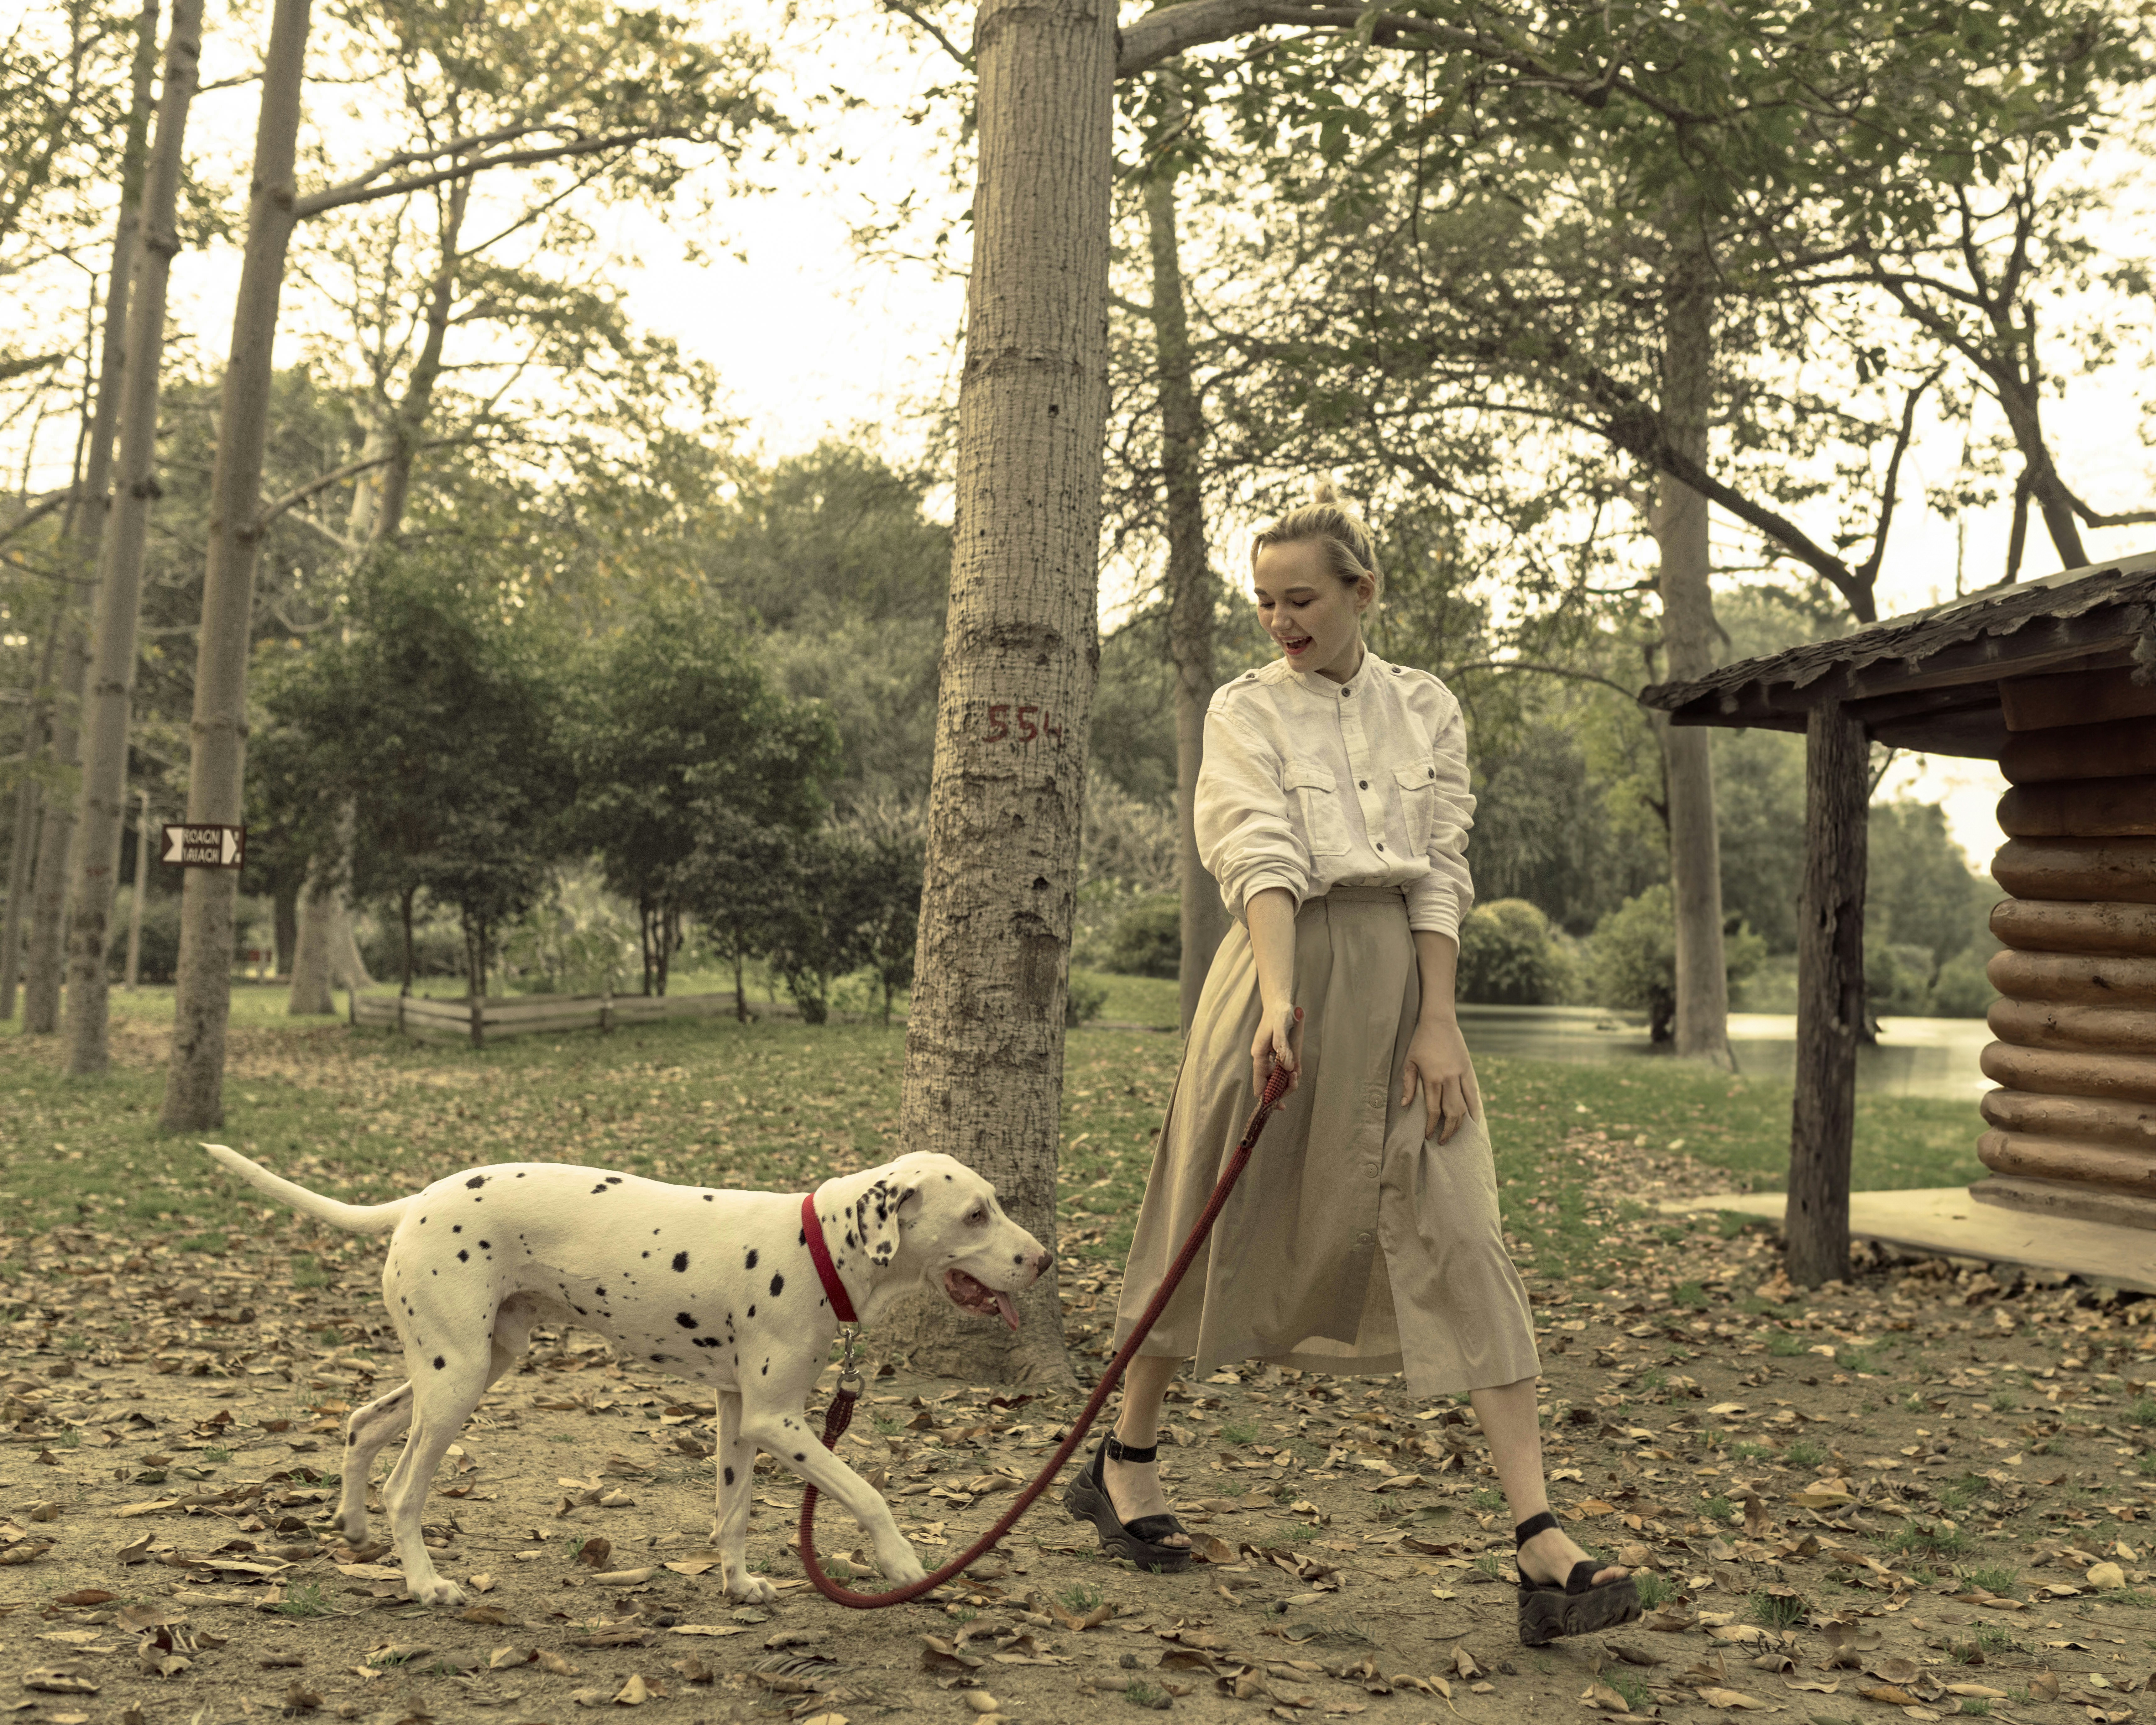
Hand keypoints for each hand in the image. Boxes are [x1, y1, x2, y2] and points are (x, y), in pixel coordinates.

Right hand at [1251, 1001, 1304, 1097]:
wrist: (1281, 1002)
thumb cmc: (1278, 1013)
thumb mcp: (1280, 1028)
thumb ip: (1283, 1048)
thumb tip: (1289, 1068)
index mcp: (1259, 1055)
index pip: (1259, 1081)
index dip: (1267, 1096)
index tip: (1277, 1106)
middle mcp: (1265, 1059)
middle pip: (1271, 1084)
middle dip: (1282, 1089)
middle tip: (1294, 1080)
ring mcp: (1274, 1058)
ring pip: (1280, 1079)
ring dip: (1288, 1081)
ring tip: (1296, 1073)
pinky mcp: (1282, 1055)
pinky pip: (1287, 1070)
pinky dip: (1293, 1073)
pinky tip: (1296, 1069)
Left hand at [1402, 1019, 1479, 1142]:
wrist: (1439, 1021)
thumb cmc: (1420, 1041)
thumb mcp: (1409, 1061)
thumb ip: (1408, 1084)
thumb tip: (1405, 1105)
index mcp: (1432, 1078)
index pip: (1434, 1109)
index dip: (1432, 1125)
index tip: (1428, 1135)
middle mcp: (1448, 1078)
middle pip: (1452, 1112)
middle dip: (1448, 1130)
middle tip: (1442, 1141)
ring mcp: (1461, 1074)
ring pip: (1465, 1105)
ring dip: (1461, 1123)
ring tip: (1456, 1134)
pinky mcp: (1468, 1069)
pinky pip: (1474, 1093)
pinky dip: (1475, 1108)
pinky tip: (1475, 1120)